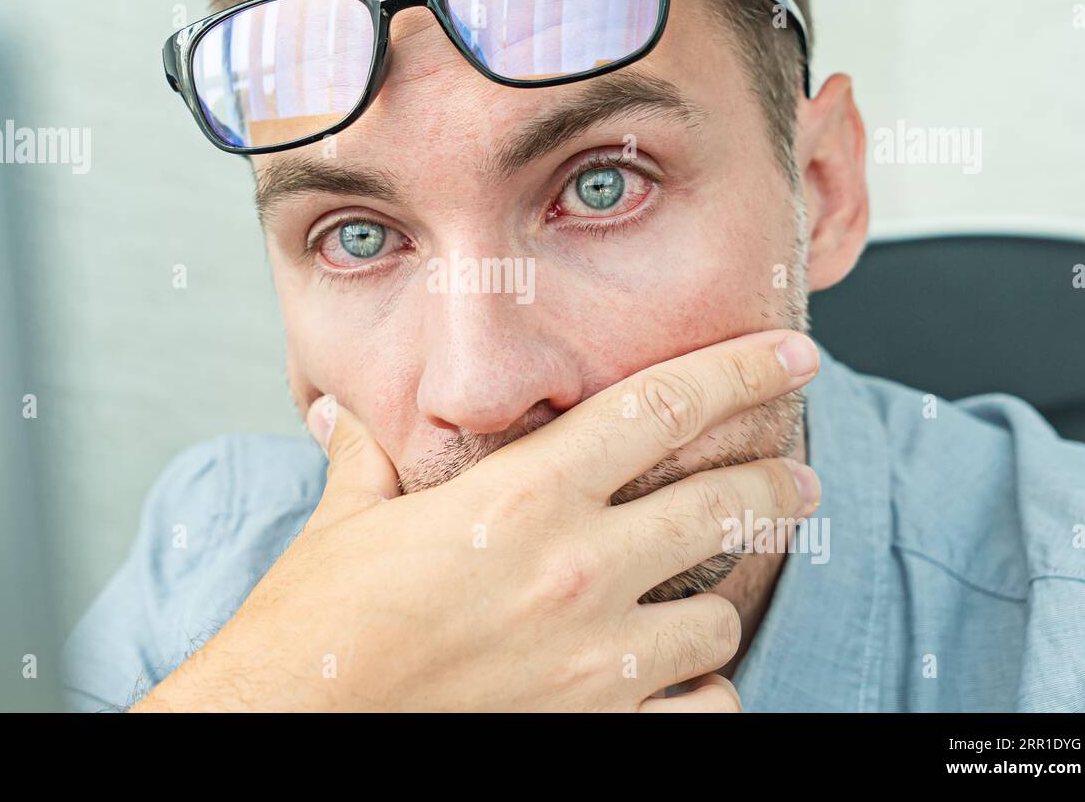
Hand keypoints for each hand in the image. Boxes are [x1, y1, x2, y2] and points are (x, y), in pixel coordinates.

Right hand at [132, 329, 821, 711]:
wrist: (290, 728)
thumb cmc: (314, 631)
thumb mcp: (344, 523)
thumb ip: (367, 460)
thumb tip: (342, 418)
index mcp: (522, 500)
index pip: (659, 407)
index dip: (740, 370)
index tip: (793, 353)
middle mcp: (576, 572)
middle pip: (722, 504)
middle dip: (774, 485)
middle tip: (793, 481)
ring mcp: (594, 660)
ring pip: (718, 618)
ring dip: (719, 601)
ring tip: (704, 595)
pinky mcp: (596, 731)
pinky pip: (701, 710)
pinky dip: (699, 693)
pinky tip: (678, 681)